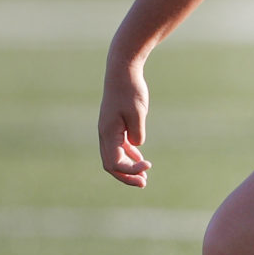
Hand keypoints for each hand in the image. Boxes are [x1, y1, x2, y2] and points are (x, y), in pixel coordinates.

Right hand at [99, 60, 152, 187]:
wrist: (122, 71)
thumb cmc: (130, 90)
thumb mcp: (137, 112)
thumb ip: (137, 132)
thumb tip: (136, 146)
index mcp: (108, 133)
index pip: (114, 163)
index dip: (130, 170)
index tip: (148, 165)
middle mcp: (105, 134)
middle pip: (111, 164)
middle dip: (126, 176)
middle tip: (144, 183)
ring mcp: (108, 129)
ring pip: (114, 156)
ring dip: (128, 168)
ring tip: (143, 178)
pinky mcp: (115, 124)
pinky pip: (119, 146)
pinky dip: (128, 155)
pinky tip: (140, 159)